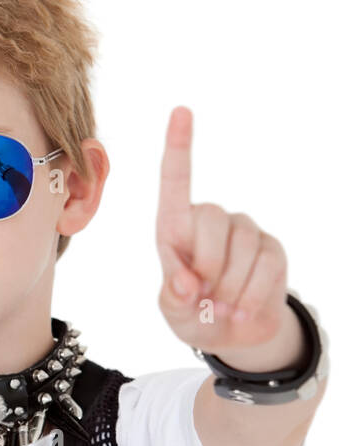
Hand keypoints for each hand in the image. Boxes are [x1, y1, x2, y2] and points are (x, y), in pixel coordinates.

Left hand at [155, 107, 288, 353]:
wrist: (234, 335)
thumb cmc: (193, 314)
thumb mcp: (174, 311)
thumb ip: (173, 297)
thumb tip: (186, 282)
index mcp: (176, 228)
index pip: (175, 181)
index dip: (178, 146)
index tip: (180, 110)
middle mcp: (211, 220)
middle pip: (210, 220)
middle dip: (207, 265)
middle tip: (204, 296)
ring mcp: (244, 232)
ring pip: (242, 246)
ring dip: (230, 287)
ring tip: (222, 306)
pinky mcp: (272, 249)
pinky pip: (266, 266)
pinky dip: (251, 297)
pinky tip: (243, 311)